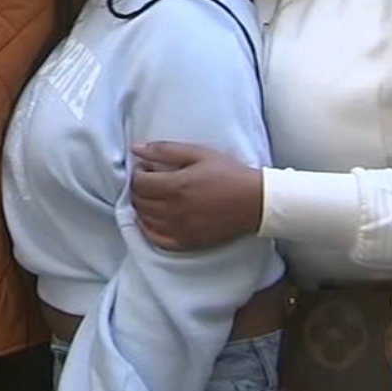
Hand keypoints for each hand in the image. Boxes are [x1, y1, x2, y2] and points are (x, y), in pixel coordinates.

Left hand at [129, 142, 264, 251]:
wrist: (256, 202)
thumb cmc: (229, 174)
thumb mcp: (199, 153)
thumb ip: (165, 150)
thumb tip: (136, 148)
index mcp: (176, 186)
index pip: (139, 183)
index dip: (138, 173)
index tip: (146, 168)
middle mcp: (174, 210)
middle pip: (140, 201)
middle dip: (139, 189)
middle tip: (149, 181)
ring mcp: (180, 228)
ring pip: (145, 219)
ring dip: (142, 206)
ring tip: (153, 196)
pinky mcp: (187, 242)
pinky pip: (156, 239)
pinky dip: (148, 228)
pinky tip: (153, 218)